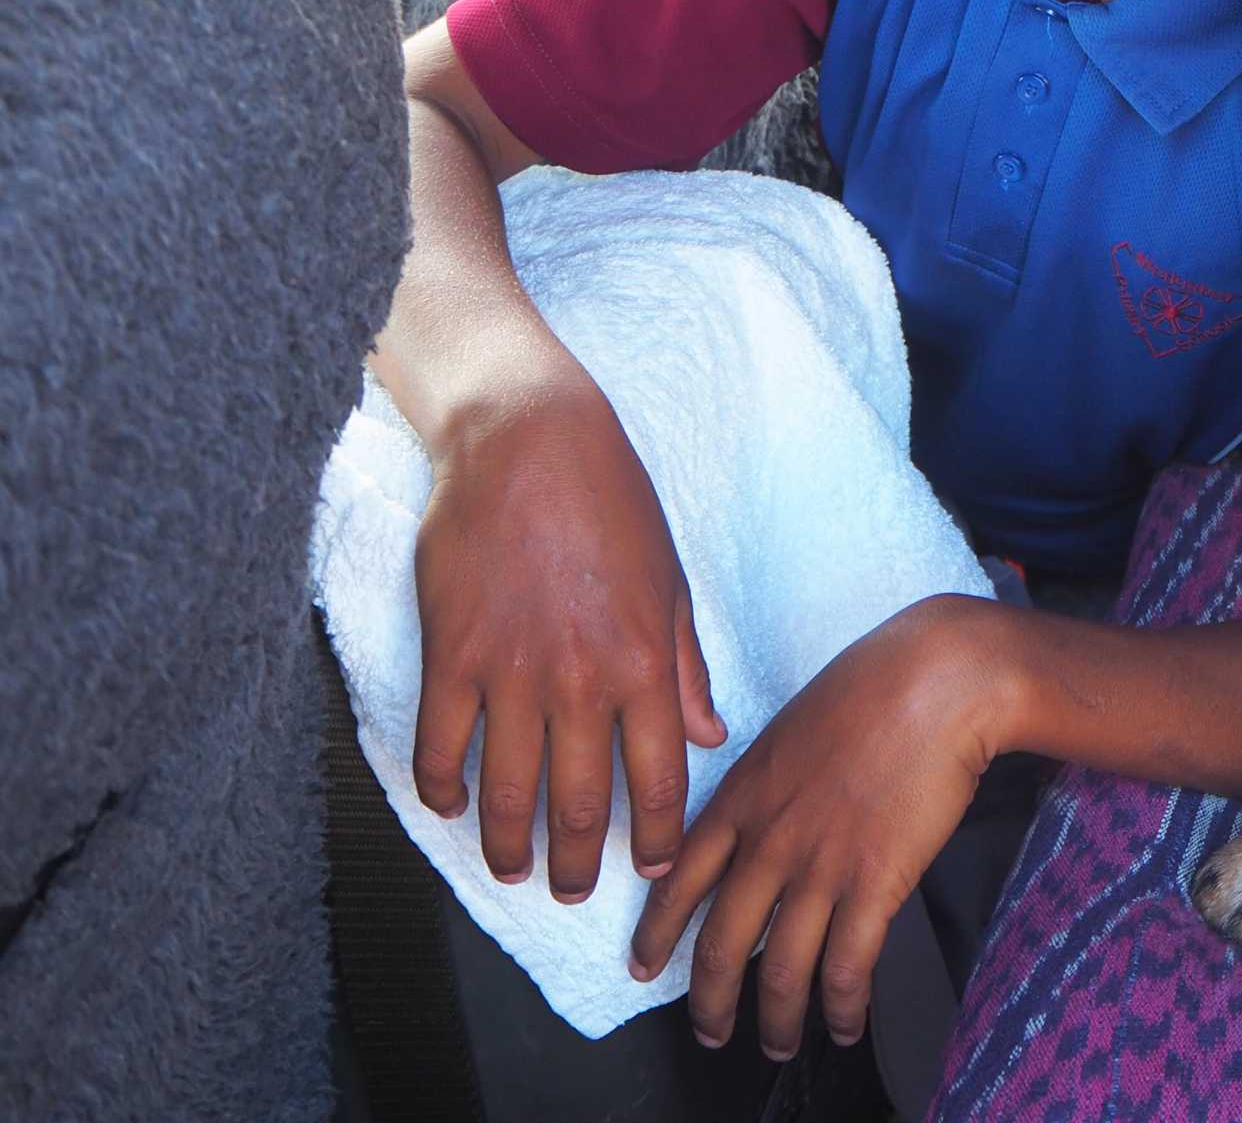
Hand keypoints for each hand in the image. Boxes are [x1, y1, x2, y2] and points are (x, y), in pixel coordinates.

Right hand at [410, 362, 724, 898]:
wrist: (530, 441)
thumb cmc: (612, 501)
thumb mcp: (672, 580)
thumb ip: (686, 667)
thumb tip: (710, 734)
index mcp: (647, 663)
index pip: (658, 780)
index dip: (653, 838)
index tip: (648, 869)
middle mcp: (583, 681)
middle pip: (581, 804)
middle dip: (579, 864)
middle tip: (572, 891)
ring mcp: (513, 673)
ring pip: (508, 793)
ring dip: (508, 845)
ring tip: (510, 870)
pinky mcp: (452, 656)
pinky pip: (441, 747)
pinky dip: (442, 789)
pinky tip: (449, 807)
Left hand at [630, 593, 1007, 1059]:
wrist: (938, 679)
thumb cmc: (876, 684)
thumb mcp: (794, 724)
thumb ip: (769, 778)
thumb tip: (768, 809)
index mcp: (742, 797)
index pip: (680, 882)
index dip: (658, 933)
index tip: (644, 965)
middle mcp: (768, 842)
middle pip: (720, 944)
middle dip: (709, 1002)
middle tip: (710, 1033)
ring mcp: (819, 868)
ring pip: (779, 970)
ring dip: (776, 1021)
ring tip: (778, 1045)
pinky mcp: (875, 885)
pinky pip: (847, 968)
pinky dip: (842, 1008)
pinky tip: (845, 1025)